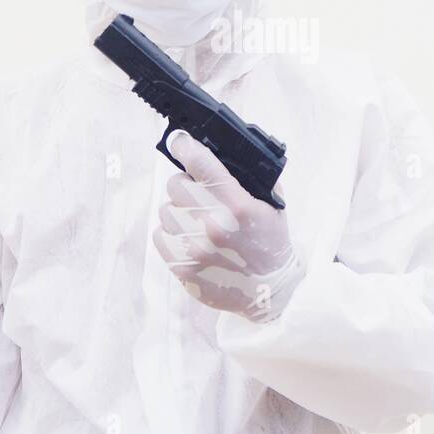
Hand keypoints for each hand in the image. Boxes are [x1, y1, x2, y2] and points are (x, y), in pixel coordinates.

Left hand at [151, 129, 304, 322]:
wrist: (270, 292)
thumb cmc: (271, 243)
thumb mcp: (273, 205)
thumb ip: (251, 177)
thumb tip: (222, 152)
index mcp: (237, 205)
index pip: (201, 163)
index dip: (186, 146)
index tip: (179, 141)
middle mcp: (213, 224)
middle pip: (175, 184)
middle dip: (187, 185)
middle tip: (199, 195)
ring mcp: (195, 248)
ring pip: (166, 210)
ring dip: (179, 212)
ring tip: (198, 222)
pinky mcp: (182, 268)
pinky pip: (160, 235)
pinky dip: (172, 234)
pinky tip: (190, 239)